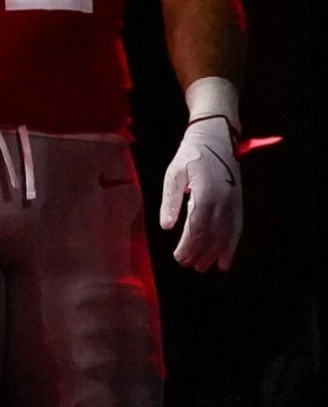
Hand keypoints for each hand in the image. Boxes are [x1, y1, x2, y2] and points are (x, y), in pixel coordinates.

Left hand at [160, 115, 242, 270]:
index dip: (188, 246)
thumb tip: (167, 228)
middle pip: (211, 235)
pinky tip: (225, 261)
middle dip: (199, 253)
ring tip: (202, 267)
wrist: (215, 139)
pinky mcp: (238, 203)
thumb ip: (170, 201)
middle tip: (186, 265)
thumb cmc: (190, 156)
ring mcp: (234, 203)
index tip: (179, 258)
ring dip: (214, 254)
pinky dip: (231, 246)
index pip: (197, 228)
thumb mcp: (174, 174)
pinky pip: (236, 229)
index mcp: (206, 194)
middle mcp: (224, 202)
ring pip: (225, 236)